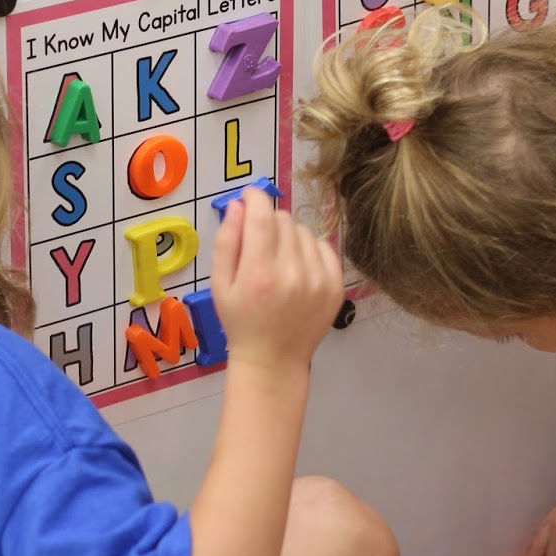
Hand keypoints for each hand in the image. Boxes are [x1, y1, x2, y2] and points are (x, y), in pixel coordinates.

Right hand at [210, 188, 342, 375]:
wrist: (273, 359)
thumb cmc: (240, 321)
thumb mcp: (220, 284)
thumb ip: (226, 242)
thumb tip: (238, 205)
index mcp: (258, 272)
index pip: (261, 215)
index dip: (254, 197)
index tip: (250, 195)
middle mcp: (291, 273)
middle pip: (283, 220)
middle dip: (267, 222)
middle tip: (259, 242)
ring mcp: (318, 280)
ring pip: (303, 231)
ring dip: (289, 237)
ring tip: (278, 260)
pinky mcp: (335, 287)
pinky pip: (324, 246)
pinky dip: (310, 250)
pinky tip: (298, 267)